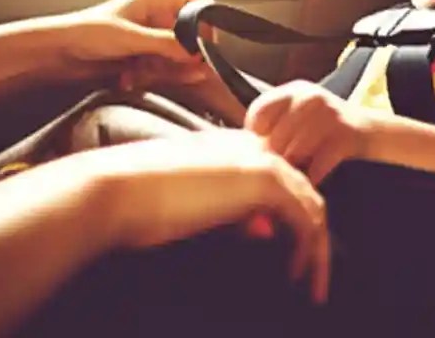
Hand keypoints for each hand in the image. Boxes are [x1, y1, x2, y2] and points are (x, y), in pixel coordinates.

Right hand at [61, 130, 329, 303]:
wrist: (117, 192)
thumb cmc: (139, 203)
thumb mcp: (196, 207)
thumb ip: (232, 214)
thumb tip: (265, 231)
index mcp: (232, 147)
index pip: (281, 181)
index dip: (291, 221)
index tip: (291, 262)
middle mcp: (252, 147)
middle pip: (304, 191)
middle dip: (314, 239)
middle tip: (313, 281)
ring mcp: (260, 160)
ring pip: (312, 205)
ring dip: (317, 250)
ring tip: (312, 287)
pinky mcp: (263, 180)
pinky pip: (305, 217)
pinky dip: (308, 249)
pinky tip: (297, 274)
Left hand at [63, 0, 216, 86]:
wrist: (56, 54)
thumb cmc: (85, 33)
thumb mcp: (129, 38)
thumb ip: (165, 44)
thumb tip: (196, 52)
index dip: (206, 19)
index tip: (204, 43)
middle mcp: (156, 15)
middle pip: (192, 32)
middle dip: (184, 54)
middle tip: (180, 70)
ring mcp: (151, 37)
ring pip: (178, 55)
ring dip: (164, 70)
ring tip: (141, 74)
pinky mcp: (143, 56)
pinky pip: (162, 68)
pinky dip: (150, 77)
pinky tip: (128, 78)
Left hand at [244, 80, 370, 184]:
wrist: (375, 132)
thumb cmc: (328, 130)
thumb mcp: (301, 114)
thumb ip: (276, 122)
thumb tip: (242, 147)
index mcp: (294, 91)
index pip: (258, 113)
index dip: (256, 137)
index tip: (262, 149)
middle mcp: (310, 98)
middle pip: (274, 138)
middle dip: (276, 159)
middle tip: (281, 171)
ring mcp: (329, 115)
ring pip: (294, 154)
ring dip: (294, 171)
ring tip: (296, 177)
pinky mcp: (345, 136)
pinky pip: (317, 166)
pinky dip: (313, 178)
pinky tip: (313, 180)